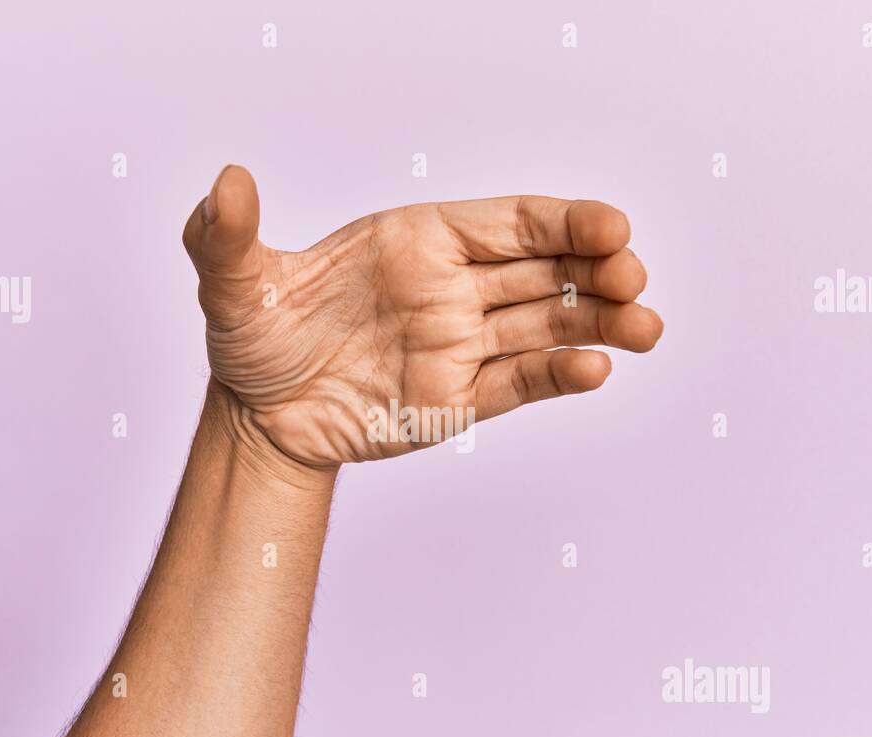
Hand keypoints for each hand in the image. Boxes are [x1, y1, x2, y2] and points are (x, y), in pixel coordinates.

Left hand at [182, 165, 662, 468]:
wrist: (256, 419)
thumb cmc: (251, 339)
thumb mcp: (230, 285)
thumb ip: (226, 234)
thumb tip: (225, 182)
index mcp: (418, 242)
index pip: (509, 224)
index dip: (564, 223)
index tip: (612, 226)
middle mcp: (452, 288)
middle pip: (547, 271)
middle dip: (598, 269)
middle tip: (632, 276)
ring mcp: (461, 345)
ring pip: (550, 326)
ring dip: (602, 324)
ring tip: (646, 327)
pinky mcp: (458, 401)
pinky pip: (520, 384)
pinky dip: (559, 376)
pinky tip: (594, 369)